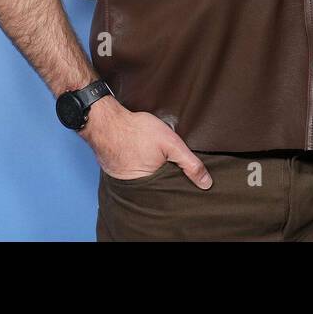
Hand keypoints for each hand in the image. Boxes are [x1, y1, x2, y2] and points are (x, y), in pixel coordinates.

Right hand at [81, 96, 211, 188]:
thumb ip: (190, 163)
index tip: (189, 179)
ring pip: (147, 183)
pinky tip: (143, 158)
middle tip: (170, 164)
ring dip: (153, 174)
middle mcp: (136, 190)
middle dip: (168, 180)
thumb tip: (207, 183)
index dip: (182, 185)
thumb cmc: (137, 130)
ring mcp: (124, 183)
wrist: (106, 122)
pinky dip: (140, 169)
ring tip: (155, 159)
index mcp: (151, 186)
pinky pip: (134, 176)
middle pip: (160, 189)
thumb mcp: (171, 143)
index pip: (172, 192)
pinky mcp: (116, 174)